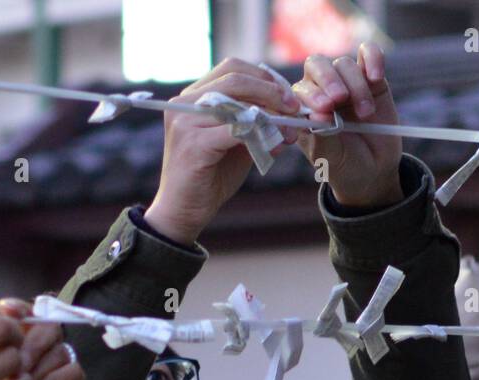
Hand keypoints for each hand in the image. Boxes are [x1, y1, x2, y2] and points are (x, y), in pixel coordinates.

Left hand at [0, 300, 85, 379]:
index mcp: (22, 345)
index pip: (27, 314)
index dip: (19, 308)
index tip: (3, 308)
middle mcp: (45, 354)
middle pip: (49, 326)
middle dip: (30, 336)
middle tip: (13, 357)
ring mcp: (62, 371)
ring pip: (60, 349)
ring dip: (38, 362)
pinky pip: (72, 372)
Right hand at [144, 59, 301, 244]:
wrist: (183, 212)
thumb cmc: (210, 176)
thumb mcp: (238, 143)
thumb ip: (257, 124)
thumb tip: (292, 114)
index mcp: (193, 96)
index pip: (232, 68)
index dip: (264, 77)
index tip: (289, 95)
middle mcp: (184, 103)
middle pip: (235, 79)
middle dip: (271, 91)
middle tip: (294, 108)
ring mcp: (185, 122)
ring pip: (237, 105)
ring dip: (270, 115)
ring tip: (290, 130)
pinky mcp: (193, 144)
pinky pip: (235, 132)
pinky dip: (261, 136)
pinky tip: (276, 146)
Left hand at [292, 43, 402, 207]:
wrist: (373, 171)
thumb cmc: (344, 165)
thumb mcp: (330, 158)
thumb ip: (322, 136)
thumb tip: (319, 115)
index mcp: (303, 108)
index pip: (299, 89)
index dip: (311, 95)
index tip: (325, 111)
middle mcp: (321, 90)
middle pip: (317, 65)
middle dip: (328, 79)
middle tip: (340, 99)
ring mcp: (346, 82)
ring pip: (344, 64)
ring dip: (356, 85)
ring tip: (366, 113)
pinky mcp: (370, 78)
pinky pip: (369, 53)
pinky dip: (373, 58)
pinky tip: (376, 77)